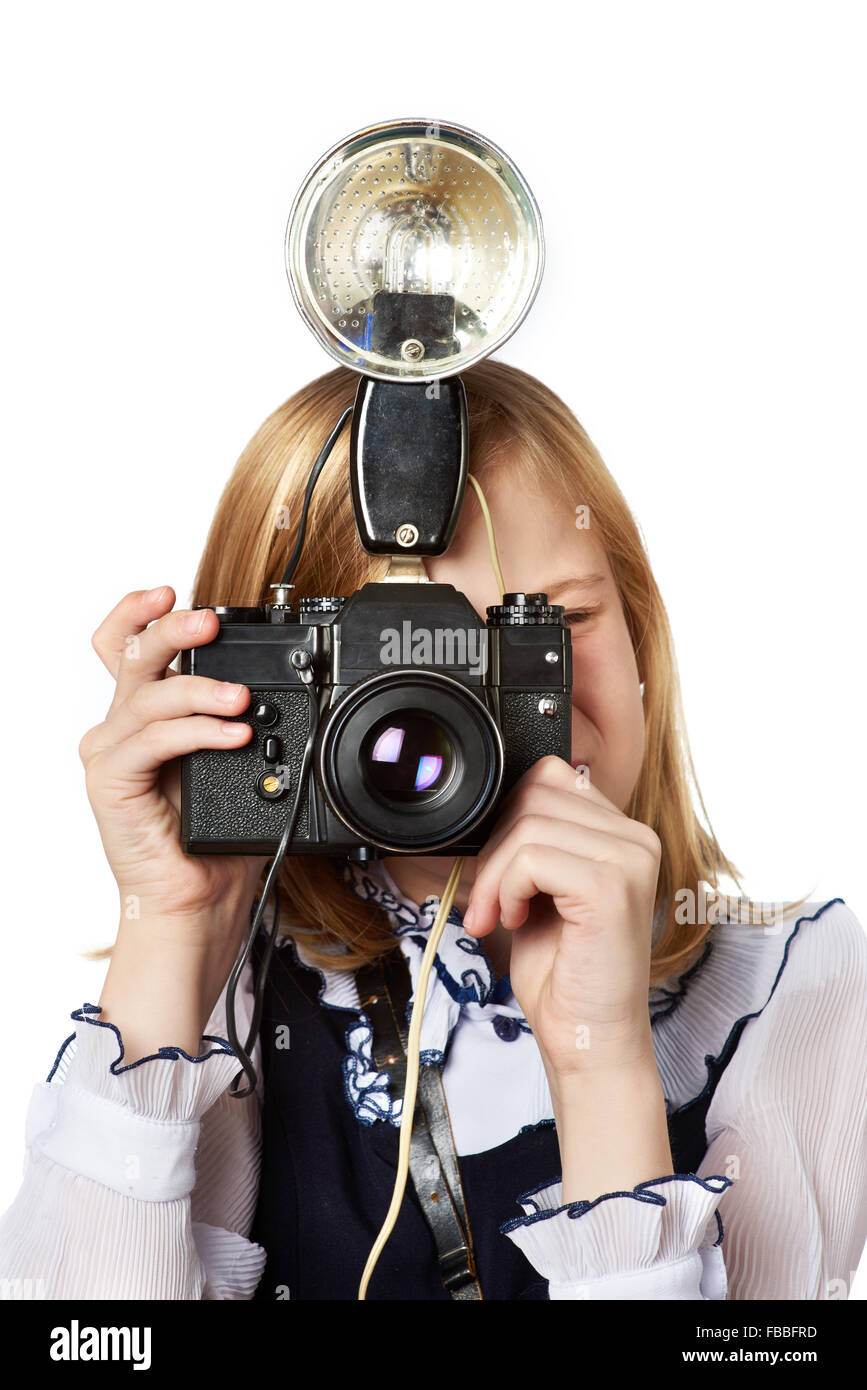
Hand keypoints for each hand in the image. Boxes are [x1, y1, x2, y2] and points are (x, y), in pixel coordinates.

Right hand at [78, 586, 267, 941]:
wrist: (197, 903)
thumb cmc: (216, 841)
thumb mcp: (239, 765)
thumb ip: (243, 721)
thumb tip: (288, 687)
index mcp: (147, 715)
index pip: (125, 645)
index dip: (140, 611)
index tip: (173, 591)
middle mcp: (123, 727)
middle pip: (129, 654)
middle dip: (171, 628)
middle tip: (209, 623)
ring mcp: (112, 753)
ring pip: (145, 696)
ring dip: (199, 689)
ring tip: (241, 699)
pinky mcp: (110, 784)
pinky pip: (149, 743)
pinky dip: (193, 732)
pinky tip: (231, 734)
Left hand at [462, 755, 661, 1081]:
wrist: (588, 1036)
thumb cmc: (564, 971)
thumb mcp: (543, 889)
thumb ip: (535, 839)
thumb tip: (495, 799)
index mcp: (623, 833)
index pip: (551, 775)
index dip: (508, 817)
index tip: (498, 871)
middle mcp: (637, 838)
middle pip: (535, 793)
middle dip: (494, 847)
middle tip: (487, 901)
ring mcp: (630, 859)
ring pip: (527, 824)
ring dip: (493, 875)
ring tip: (496, 915)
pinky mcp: (610, 887)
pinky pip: (531, 857)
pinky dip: (505, 889)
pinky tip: (513, 920)